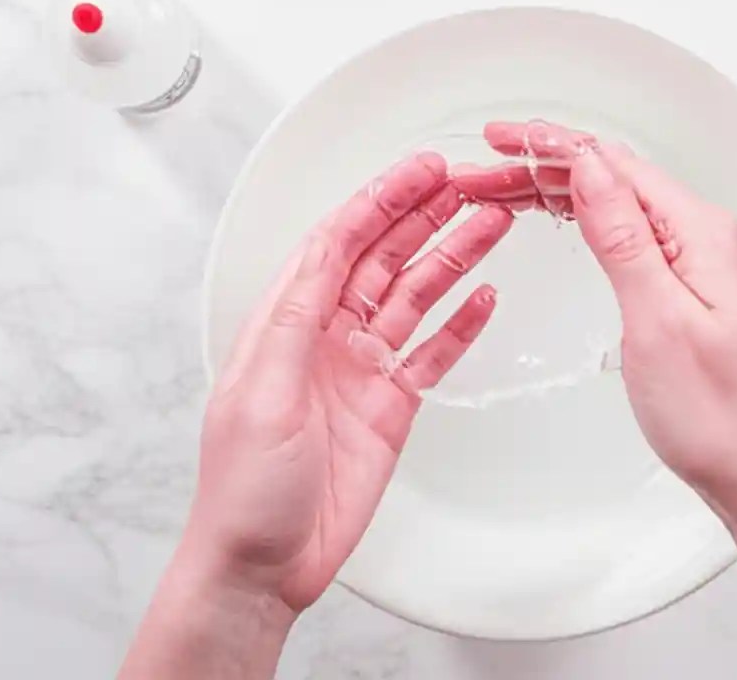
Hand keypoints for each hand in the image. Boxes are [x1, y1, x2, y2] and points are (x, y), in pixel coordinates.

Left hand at [186, 153, 512, 612]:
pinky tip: (485, 296)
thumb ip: (295, 323)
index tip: (419, 172)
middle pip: (383, 258)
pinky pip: (434, 354)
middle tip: (467, 182)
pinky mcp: (391, 408)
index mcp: (287, 325)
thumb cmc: (244, 490)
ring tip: (492, 224)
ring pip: (415, 298)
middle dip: (423, 215)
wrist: (265, 564)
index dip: (379, 202)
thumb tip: (322, 257)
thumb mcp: (260, 396)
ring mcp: (363, 371)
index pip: (337, 244)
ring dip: (452, 258)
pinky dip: (461, 325)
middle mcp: (327, 338)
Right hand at [480, 122, 736, 501]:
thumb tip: (588, 165)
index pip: (613, 163)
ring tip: (496, 192)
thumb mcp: (657, 319)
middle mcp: (702, 235)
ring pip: (615, 205)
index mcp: (700, 231)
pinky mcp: (686, 288)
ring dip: (555, 193)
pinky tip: (556, 218)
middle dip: (541, 168)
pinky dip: (582, 221)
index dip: (551, 145)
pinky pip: (628, 235)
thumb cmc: (718, 412)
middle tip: (476, 175)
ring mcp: (696, 262)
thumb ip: (622, 237)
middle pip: (611, 179)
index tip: (498, 139)